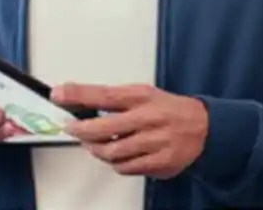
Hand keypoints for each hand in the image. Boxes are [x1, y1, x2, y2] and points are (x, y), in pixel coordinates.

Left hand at [53, 83, 208, 178]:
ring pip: (112, 152)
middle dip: (80, 130)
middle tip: (71, 128)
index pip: (104, 95)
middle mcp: (149, 119)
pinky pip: (127, 168)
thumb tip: (74, 98)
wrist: (205, 128)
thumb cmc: (166, 109)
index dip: (77, 95)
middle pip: (103, 129)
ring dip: (95, 149)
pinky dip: (114, 163)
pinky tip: (114, 156)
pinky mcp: (161, 163)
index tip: (57, 95)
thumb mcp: (140, 94)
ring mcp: (156, 143)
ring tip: (92, 144)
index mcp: (142, 98)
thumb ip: (110, 98)